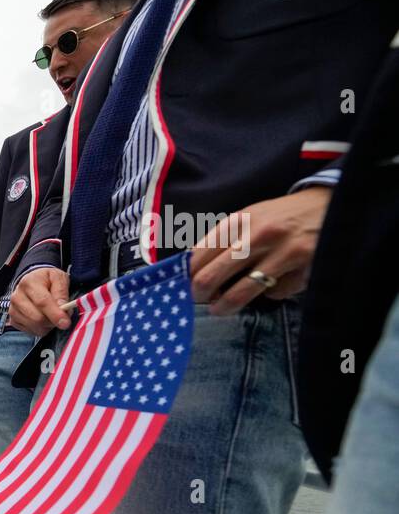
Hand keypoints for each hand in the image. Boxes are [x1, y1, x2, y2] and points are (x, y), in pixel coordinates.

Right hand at [9, 267, 70, 335]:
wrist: (33, 283)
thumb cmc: (47, 281)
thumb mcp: (58, 277)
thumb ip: (61, 291)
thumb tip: (62, 307)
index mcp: (29, 283)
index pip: (42, 302)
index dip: (55, 314)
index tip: (66, 322)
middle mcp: (17, 297)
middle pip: (37, 318)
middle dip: (53, 321)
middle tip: (62, 317)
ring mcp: (13, 309)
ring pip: (35, 326)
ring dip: (48, 325)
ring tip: (51, 315)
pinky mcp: (13, 320)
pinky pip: (31, 331)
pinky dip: (41, 329)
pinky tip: (43, 319)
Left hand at [190, 187, 331, 315]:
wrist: (329, 204)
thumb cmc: (280, 216)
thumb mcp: (249, 218)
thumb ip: (222, 241)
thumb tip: (191, 271)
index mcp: (239, 221)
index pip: (197, 256)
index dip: (187, 277)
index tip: (185, 286)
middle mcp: (259, 235)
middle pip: (211, 278)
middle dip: (199, 295)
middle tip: (200, 301)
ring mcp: (283, 252)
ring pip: (240, 292)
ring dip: (224, 306)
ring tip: (220, 309)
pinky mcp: (304, 267)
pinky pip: (275, 292)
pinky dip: (271, 293)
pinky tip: (274, 284)